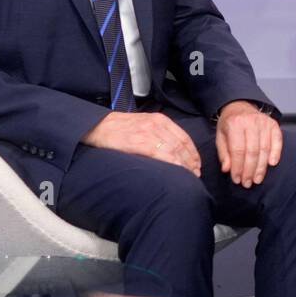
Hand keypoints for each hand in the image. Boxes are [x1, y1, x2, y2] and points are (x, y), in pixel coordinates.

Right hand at [81, 111, 200, 175]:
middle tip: (195, 174)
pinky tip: (177, 172)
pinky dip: (173, 164)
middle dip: (191, 161)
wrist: (98, 126)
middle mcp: (157, 125)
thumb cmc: (121, 128)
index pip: (184, 138)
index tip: (197, 165)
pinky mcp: (139, 142)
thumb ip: (159, 133)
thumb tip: (174, 150)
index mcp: (160, 120)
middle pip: (181, 145)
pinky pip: (162, 154)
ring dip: (185, 165)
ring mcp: (148, 133)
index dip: (193, 153)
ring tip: (189, 176)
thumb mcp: (144, 124)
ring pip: (174, 150)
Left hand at [216, 100, 281, 187]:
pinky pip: (277, 141)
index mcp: (235, 124)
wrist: (240, 105)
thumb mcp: (220, 137)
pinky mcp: (273, 124)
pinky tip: (272, 164)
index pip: (238, 150)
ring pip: (265, 149)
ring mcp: (264, 122)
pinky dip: (276, 153)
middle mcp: (250, 122)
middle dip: (250, 170)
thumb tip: (227, 170)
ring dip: (261, 167)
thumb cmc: (229, 124)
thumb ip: (223, 154)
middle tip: (247, 183)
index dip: (238, 167)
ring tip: (257, 179)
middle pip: (252, 151)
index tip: (237, 179)